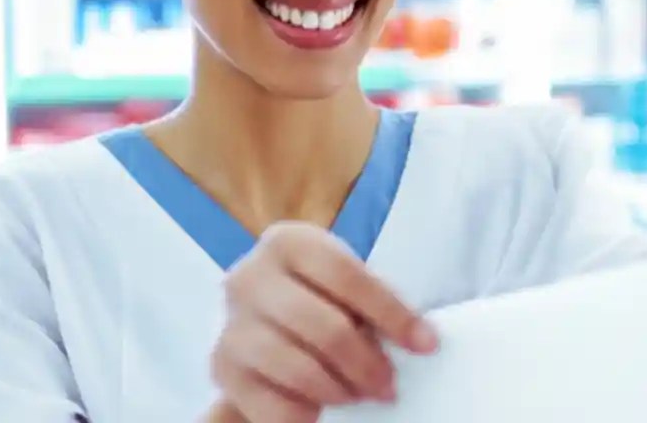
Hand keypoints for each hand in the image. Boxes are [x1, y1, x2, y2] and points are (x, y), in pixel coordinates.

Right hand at [210, 222, 438, 422]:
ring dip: (337, 390)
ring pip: (295, 366)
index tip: (425, 344)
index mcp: (288, 242)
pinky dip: (301, 414)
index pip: (346, 274)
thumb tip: (420, 339)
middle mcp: (250, 277)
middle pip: (323, 325)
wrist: (270, 317)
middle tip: (389, 384)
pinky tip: (321, 413)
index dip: (391, 312)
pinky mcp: (221, 368)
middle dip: (365, 362)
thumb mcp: (347, 286)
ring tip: (358, 395)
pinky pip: (267, 403)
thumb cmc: (322, 296)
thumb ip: (376, 304)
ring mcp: (231, 323)